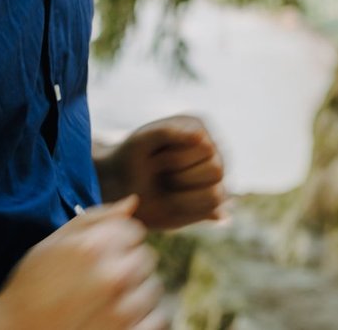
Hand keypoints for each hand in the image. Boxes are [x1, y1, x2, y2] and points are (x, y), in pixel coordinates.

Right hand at [0, 197, 166, 329]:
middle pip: (146, 258)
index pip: (135, 231)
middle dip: (128, 265)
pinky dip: (144, 318)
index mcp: (96, 247)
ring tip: (106, 302)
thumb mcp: (54, 242)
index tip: (99, 257)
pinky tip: (119, 319)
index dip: (117, 242)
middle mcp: (114, 276)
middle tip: (100, 281)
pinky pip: (158, 319)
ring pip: (153, 288)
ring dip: (136, 292)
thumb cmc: (30, 286)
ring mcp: (123, 311)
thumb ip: (97, 217)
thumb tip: (133, 202)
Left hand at [97, 115, 225, 229]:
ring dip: (184, 196)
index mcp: (197, 127)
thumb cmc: (131, 159)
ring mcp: (213, 175)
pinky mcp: (210, 199)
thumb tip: (202, 136)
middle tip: (159, 175)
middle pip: (216, 169)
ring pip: (217, 193)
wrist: (119, 185)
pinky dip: (189, 209)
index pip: (206, 148)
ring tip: (166, 189)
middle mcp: (211, 149)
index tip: (153, 157)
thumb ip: (168, 132)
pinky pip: (212, 210)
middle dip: (180, 177)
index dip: (176, 159)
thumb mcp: (141, 140)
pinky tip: (172, 202)